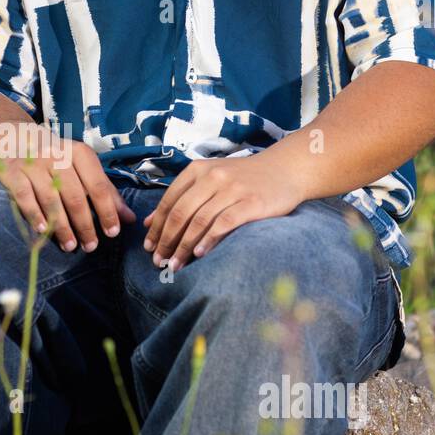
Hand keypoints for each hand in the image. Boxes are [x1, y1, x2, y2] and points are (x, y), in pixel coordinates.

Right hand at [0, 134, 135, 251]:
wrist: (14, 140)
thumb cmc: (57, 159)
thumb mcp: (83, 168)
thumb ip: (106, 192)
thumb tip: (130, 219)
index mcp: (79, 153)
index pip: (98, 185)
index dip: (107, 211)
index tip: (113, 233)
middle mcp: (57, 156)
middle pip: (75, 195)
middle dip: (85, 224)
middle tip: (91, 247)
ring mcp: (33, 164)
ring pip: (51, 199)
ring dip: (62, 227)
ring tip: (71, 246)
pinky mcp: (13, 173)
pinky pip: (25, 197)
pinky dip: (35, 215)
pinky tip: (44, 231)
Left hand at [142, 156, 303, 270]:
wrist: (285, 169)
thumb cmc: (243, 179)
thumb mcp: (209, 180)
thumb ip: (180, 198)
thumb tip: (149, 222)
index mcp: (197, 170)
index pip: (169, 201)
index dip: (156, 226)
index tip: (149, 247)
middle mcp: (213, 177)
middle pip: (180, 213)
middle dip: (166, 240)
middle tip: (158, 261)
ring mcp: (232, 189)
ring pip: (199, 220)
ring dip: (183, 246)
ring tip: (175, 264)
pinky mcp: (251, 202)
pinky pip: (224, 223)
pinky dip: (209, 240)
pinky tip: (199, 254)